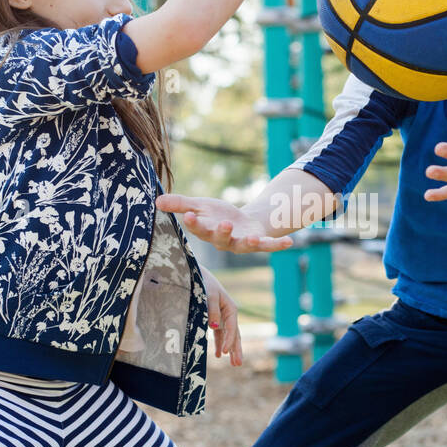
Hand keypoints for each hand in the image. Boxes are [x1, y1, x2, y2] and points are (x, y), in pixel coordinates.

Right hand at [156, 193, 294, 252]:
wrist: (244, 223)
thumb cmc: (218, 215)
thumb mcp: (200, 206)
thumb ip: (180, 204)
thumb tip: (156, 200)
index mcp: (208, 232)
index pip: (198, 228)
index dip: (194, 223)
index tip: (189, 215)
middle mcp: (224, 241)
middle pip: (220, 239)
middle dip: (221, 232)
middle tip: (223, 224)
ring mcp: (242, 244)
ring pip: (243, 246)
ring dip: (247, 244)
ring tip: (251, 240)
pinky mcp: (259, 243)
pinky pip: (269, 246)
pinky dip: (278, 245)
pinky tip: (290, 242)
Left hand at [199, 265, 242, 365]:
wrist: (197, 275)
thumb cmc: (204, 283)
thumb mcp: (209, 295)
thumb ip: (212, 310)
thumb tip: (214, 327)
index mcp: (231, 308)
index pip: (232, 328)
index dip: (228, 341)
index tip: (224, 352)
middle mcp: (229, 314)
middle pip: (234, 335)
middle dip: (236, 350)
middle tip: (238, 364)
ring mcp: (222, 317)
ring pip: (229, 336)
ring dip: (230, 349)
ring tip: (234, 364)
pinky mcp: (215, 319)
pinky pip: (219, 334)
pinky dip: (219, 343)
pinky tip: (218, 354)